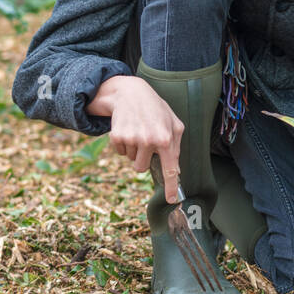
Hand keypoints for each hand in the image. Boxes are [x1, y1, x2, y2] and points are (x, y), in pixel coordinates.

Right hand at [86, 75, 183, 203]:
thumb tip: (177, 170)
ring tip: (138, 131)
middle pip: (142, 168)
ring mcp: (132, 139)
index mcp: (166, 138)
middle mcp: (149, 140)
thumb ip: (176, 146)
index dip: (171, 186)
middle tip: (146, 141)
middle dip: (144, 159)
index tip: (173, 200)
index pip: (170, 168)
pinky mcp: (116, 137)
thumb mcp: (174, 123)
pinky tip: (128, 129)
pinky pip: (121, 153)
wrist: (130, 93)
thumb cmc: (156, 110)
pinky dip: (124, 145)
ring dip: (134, 151)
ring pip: (132, 161)